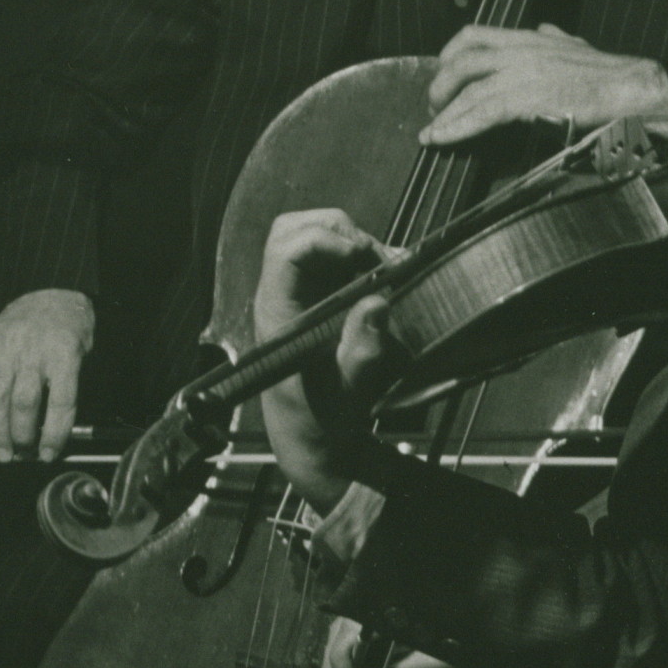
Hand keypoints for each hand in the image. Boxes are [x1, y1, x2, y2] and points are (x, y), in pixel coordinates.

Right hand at [0, 287, 94, 461]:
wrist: (50, 288)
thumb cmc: (71, 326)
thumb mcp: (85, 352)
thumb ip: (71, 388)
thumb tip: (53, 433)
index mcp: (65, 352)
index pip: (60, 401)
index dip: (53, 433)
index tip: (48, 454)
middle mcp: (33, 350)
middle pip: (23, 402)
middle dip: (20, 436)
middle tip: (21, 456)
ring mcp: (6, 347)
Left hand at [250, 210, 405, 508]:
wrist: (314, 439)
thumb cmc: (321, 420)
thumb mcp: (348, 394)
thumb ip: (362, 353)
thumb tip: (378, 304)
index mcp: (278, 312)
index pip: (288, 250)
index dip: (327, 240)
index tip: (363, 256)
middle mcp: (284, 294)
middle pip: (299, 228)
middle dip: (344, 233)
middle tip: (380, 262)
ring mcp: (301, 292)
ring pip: (318, 236)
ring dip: (357, 244)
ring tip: (389, 270)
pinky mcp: (320, 296)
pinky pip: (336, 257)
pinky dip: (364, 257)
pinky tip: (388, 277)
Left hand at [422, 24, 667, 146]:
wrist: (633, 87)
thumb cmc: (607, 73)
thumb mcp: (576, 45)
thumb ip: (555, 38)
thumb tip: (546, 29)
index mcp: (528, 38)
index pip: (474, 35)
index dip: (448, 54)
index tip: (440, 72)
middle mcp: (520, 51)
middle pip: (461, 63)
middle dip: (439, 87)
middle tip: (433, 108)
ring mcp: (524, 74)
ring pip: (468, 91)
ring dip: (444, 115)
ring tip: (431, 132)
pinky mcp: (530, 100)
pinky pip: (483, 113)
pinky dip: (457, 127)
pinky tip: (442, 139)